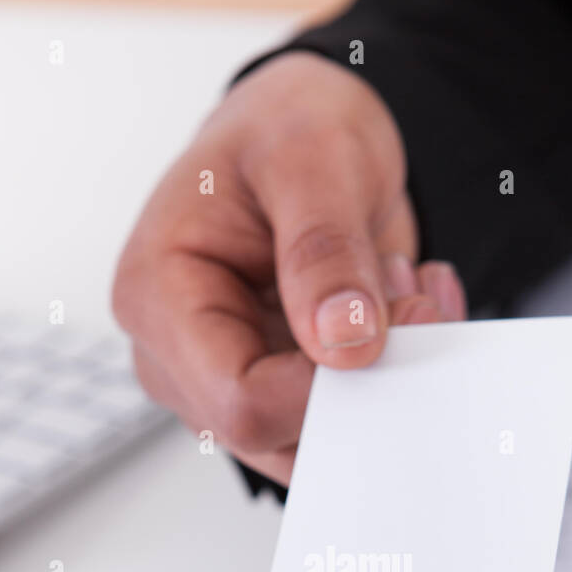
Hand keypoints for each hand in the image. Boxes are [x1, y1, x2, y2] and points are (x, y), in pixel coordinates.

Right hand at [112, 52, 465, 485]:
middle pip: (278, 434)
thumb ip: (324, 250)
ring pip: (317, 443)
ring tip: (407, 292)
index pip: (239, 401)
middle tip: (412, 298)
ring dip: (387, 379)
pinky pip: (343, 424)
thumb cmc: (284, 127)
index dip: (326, 386)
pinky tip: (410, 309)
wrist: (306, 129)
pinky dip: (395, 377)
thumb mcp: (310, 157)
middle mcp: (182, 356)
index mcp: (158, 296)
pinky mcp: (278, 392)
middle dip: (364, 379)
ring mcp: (228, 382)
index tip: (396, 322)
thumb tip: (344, 341)